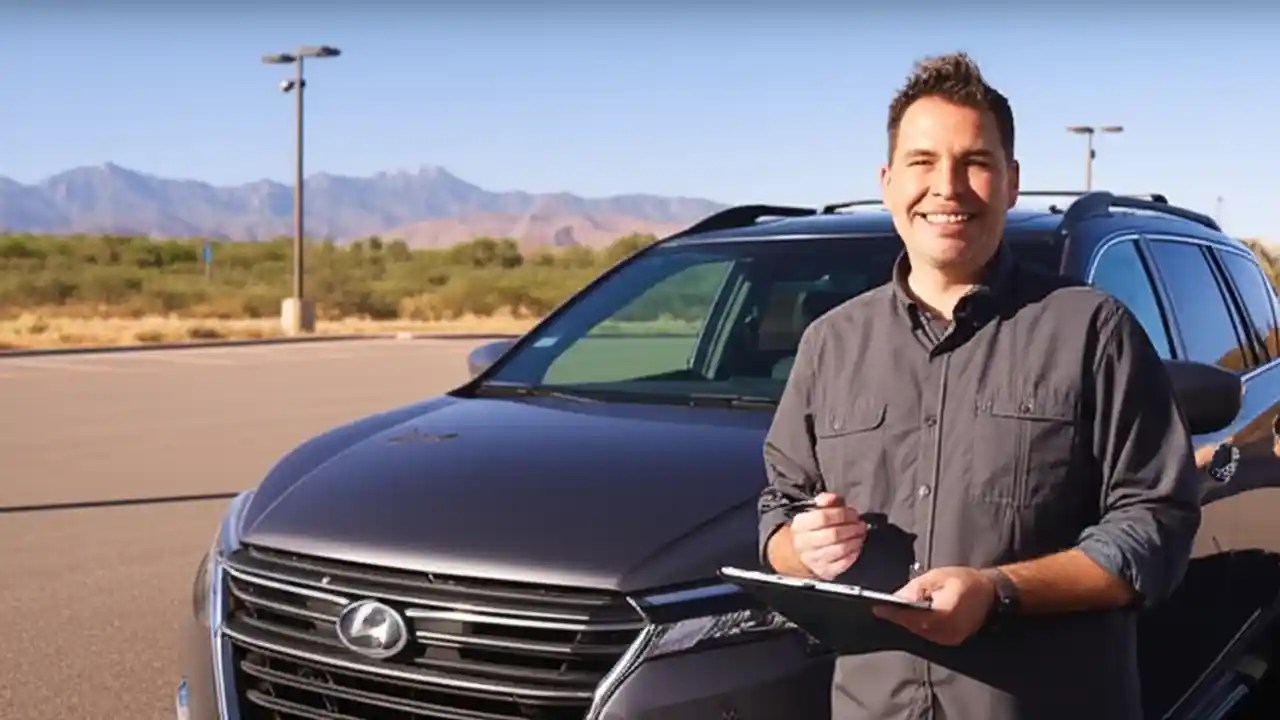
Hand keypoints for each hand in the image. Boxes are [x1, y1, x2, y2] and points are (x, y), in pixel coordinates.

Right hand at [789, 492, 867, 579]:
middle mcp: (804, 543)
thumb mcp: (814, 511)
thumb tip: (833, 498)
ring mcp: (813, 559)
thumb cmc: (812, 529)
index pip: (822, 517)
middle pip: (833, 534)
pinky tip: (856, 547)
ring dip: (855, 540)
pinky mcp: (823, 571)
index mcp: (800, 525)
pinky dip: (853, 554)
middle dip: (852, 528)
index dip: (842, 514)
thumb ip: (826, 501)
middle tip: (861, 524)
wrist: (799, 553)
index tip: (853, 513)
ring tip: (860, 534)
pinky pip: (843, 564)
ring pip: (839, 550)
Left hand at [872, 566, 996, 645]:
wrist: (990, 593)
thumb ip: (917, 588)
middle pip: (914, 627)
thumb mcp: (938, 576)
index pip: (912, 617)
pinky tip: (915, 616)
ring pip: (921, 632)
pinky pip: (930, 635)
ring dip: (910, 622)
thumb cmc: (965, 580)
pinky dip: (921, 626)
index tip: (877, 608)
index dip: (894, 614)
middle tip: (885, 608)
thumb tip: (898, 598)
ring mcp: (950, 638)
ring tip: (897, 611)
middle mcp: (946, 630)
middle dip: (900, 617)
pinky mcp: (953, 640)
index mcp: (943, 613)